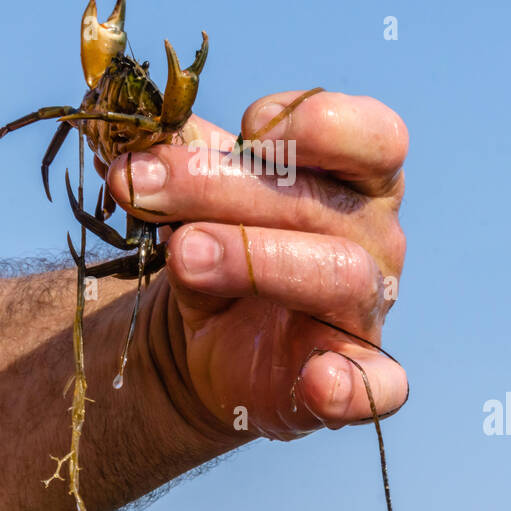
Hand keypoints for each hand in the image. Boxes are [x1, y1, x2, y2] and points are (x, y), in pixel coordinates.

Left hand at [107, 90, 408, 441]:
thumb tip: (136, 134)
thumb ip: (181, 157)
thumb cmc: (223, 242)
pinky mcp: (353, 379)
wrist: (210, 339)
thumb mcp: (199, 193)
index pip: (374, 136)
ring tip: (182, 253)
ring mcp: (367, 310)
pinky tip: (317, 382)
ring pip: (338, 274)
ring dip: (252, 258)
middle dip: (219, 185)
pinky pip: (374, 388)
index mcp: (355, 178)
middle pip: (318, 201)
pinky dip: (349, 387)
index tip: (249, 125)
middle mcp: (374, 238)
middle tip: (139, 183)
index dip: (320, 123)